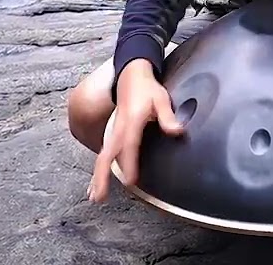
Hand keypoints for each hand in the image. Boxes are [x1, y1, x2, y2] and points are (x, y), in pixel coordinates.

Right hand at [88, 60, 183, 202]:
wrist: (131, 74)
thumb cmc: (147, 88)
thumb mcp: (161, 98)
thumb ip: (167, 116)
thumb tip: (177, 131)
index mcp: (131, 121)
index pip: (129, 145)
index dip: (129, 163)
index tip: (131, 181)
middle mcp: (118, 128)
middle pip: (106, 155)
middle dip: (102, 176)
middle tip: (99, 197)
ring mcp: (113, 131)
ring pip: (103, 157)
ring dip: (98, 177)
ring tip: (95, 197)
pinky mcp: (112, 133)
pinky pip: (104, 153)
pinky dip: (99, 169)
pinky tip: (96, 184)